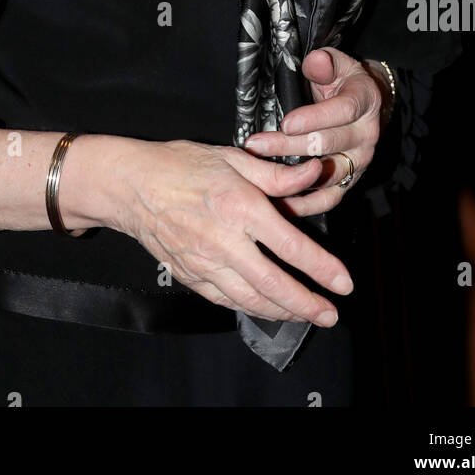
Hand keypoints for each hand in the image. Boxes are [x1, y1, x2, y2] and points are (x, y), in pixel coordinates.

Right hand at [107, 136, 353, 324]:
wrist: (132, 185)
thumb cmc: (180, 165)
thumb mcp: (232, 158)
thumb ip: (275, 175)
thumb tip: (311, 175)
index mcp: (240, 207)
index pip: (290, 246)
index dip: (322, 268)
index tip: (342, 282)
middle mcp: (224, 240)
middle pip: (274, 284)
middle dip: (307, 305)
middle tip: (330, 315)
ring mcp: (204, 263)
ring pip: (251, 300)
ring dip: (283, 312)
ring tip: (306, 316)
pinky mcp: (190, 276)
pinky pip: (227, 300)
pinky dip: (251, 308)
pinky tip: (267, 308)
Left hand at [242, 47, 385, 215]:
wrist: (365, 103)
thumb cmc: (342, 80)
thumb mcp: (337, 62)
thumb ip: (324, 62)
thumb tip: (316, 62)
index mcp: (365, 102)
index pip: (341, 112)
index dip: (313, 118)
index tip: (285, 123)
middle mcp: (366, 135)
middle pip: (327, 145)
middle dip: (288, 146)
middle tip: (256, 145)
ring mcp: (360, 161)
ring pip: (326, 175)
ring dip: (292, 177)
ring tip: (259, 175)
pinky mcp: (350, 181)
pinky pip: (330, 199)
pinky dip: (306, 205)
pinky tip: (279, 203)